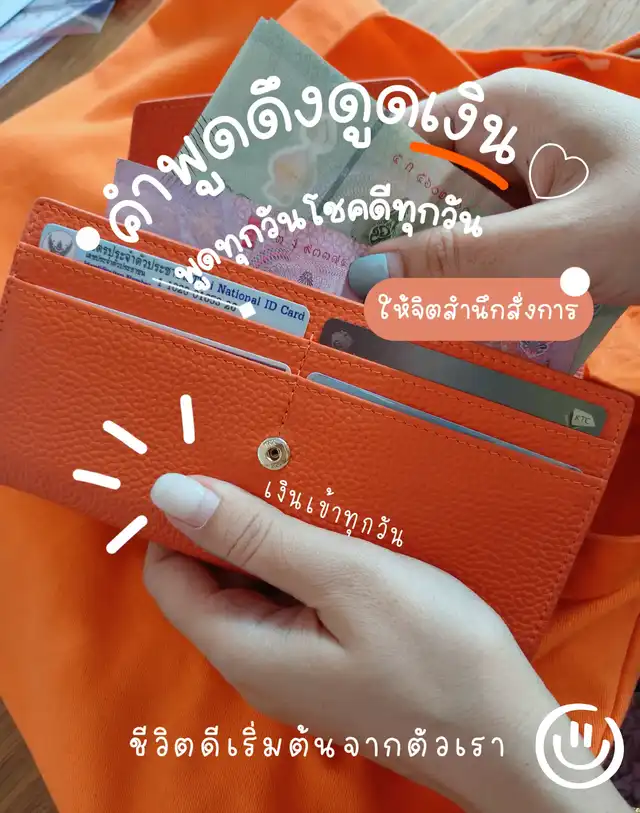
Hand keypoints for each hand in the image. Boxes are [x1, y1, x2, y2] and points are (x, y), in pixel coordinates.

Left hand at [143, 473, 627, 812]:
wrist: (511, 740)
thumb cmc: (439, 658)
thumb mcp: (346, 579)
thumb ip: (257, 536)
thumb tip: (172, 494)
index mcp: (245, 648)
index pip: (169, 576)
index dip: (180, 520)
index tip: (212, 468)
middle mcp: (257, 663)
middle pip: (211, 581)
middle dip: (231, 522)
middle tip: (274, 471)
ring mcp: (295, 667)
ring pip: (256, 588)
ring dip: (273, 539)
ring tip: (314, 497)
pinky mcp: (329, 662)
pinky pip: (294, 603)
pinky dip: (303, 563)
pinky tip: (341, 537)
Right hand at [349, 69, 639, 306]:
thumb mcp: (560, 243)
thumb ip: (460, 263)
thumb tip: (363, 280)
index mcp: (505, 113)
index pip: (397, 141)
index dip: (351, 189)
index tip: (309, 242)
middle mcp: (509, 142)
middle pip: (420, 192)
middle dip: (386, 246)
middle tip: (338, 302)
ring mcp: (530, 185)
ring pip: (453, 231)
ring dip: (427, 276)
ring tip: (378, 325)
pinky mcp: (547, 226)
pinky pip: (488, 256)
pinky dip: (469, 289)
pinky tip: (446, 326)